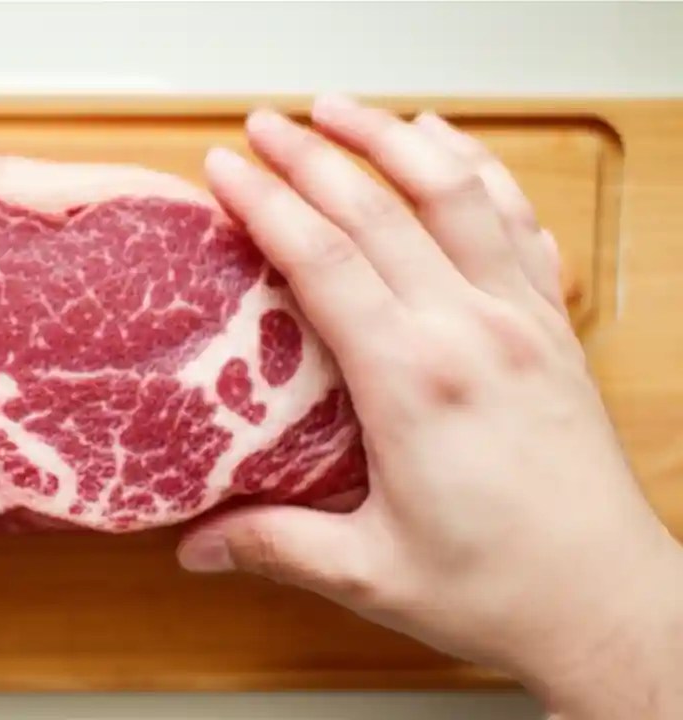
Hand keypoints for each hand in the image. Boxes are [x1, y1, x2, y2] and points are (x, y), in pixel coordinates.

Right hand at [179, 96, 682, 717]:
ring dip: (395, 140)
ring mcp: (520, 321)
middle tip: (263, 123)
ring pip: (456, 195)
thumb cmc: (497, 590)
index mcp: (413, 383)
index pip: (324, 260)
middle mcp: (470, 332)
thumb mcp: (367, 573)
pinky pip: (517, 224)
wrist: (609, 603)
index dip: (268, 204)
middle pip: (379, 210)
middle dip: (313, 154)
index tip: (225, 167)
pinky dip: (481, 171)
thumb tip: (193, 544)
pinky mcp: (551, 329)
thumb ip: (273, 544)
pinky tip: (451, 148)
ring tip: (345, 107)